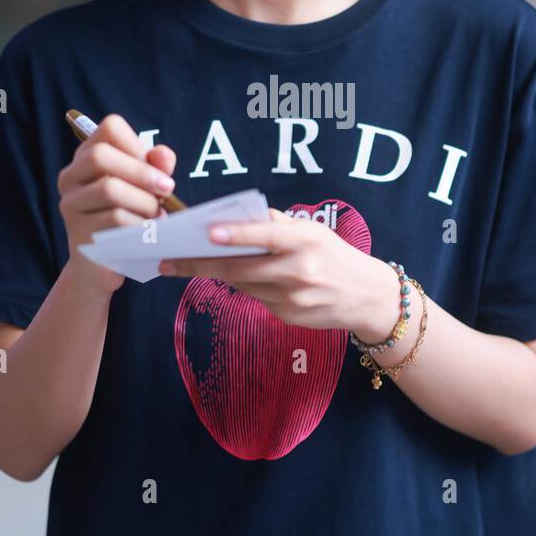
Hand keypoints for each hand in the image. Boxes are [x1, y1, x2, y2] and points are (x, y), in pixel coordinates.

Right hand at [57, 114, 176, 298]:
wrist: (106, 264)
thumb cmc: (129, 218)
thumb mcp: (146, 187)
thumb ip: (156, 166)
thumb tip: (162, 155)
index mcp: (87, 157)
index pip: (109, 128)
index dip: (138, 144)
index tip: (157, 168)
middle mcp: (71, 177)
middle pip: (101, 157)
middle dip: (142, 173)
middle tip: (167, 189)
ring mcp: (69, 206)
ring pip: (108, 189)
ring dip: (144, 202)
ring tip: (158, 215)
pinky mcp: (77, 233)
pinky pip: (113, 221)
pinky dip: (139, 224)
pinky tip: (150, 231)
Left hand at [158, 207, 400, 333]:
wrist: (366, 297)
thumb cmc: (334, 255)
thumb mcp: (313, 231)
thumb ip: (277, 224)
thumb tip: (237, 218)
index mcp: (304, 241)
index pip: (265, 236)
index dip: (235, 235)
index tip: (207, 233)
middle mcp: (298, 270)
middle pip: (240, 268)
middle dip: (199, 264)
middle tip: (169, 260)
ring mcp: (292, 297)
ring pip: (242, 284)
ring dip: (219, 274)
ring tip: (190, 263)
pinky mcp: (288, 317)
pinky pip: (256, 299)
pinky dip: (246, 287)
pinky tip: (243, 279)